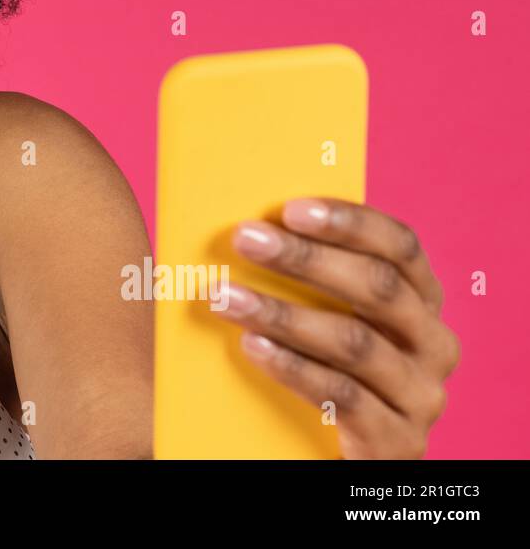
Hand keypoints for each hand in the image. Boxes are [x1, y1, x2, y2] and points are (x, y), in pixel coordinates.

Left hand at [215, 198, 458, 458]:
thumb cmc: (318, 362)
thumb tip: (246, 224)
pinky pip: (343, 396)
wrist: (331, 450)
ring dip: (283, 314)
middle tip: (245, 238)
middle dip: (306, 258)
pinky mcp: (397, 442)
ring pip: (354, 343)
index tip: (291, 208)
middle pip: (377, 288)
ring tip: (225, 296)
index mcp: (421, 299)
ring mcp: (420, 395)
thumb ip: (305, 273)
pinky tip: (251, 345)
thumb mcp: (323, 314)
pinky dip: (293, 367)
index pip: (400, 246)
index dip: (349, 222)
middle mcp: (433, 343)